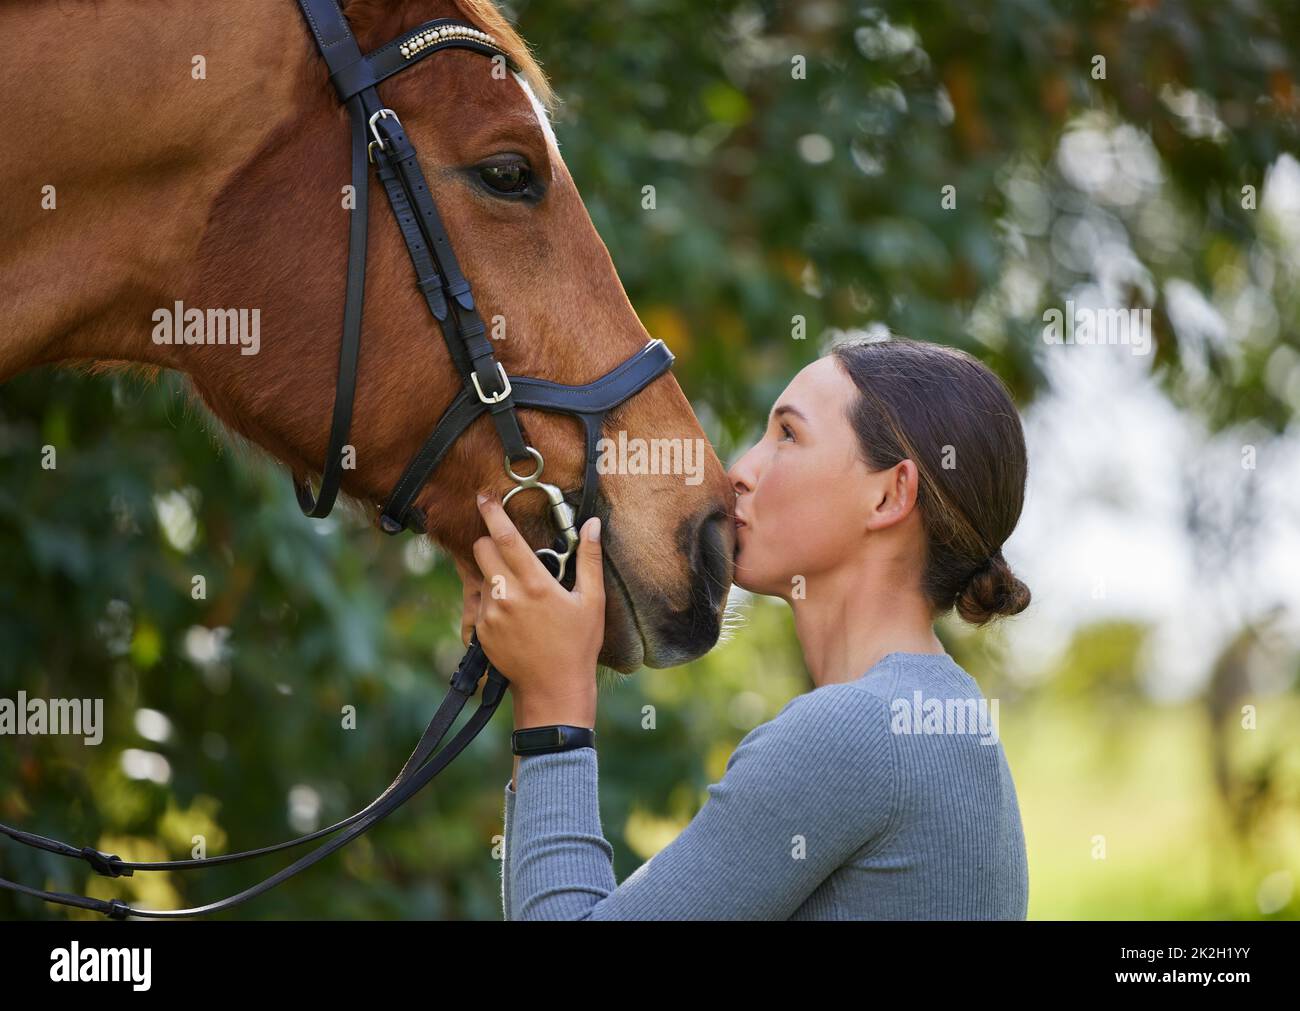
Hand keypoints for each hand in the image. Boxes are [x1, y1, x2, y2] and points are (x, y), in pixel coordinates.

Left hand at [469, 493, 603, 726]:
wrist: (553, 689)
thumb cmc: (577, 645)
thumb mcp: (592, 601)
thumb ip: (589, 559)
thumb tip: (593, 525)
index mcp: (535, 584)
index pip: (505, 537)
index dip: (492, 513)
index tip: (484, 497)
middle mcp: (508, 596)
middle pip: (482, 550)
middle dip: (490, 541)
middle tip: (508, 548)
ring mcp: (491, 615)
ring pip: (482, 576)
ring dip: (495, 574)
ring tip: (520, 592)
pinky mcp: (482, 632)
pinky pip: (481, 602)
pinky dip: (494, 599)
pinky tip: (515, 615)